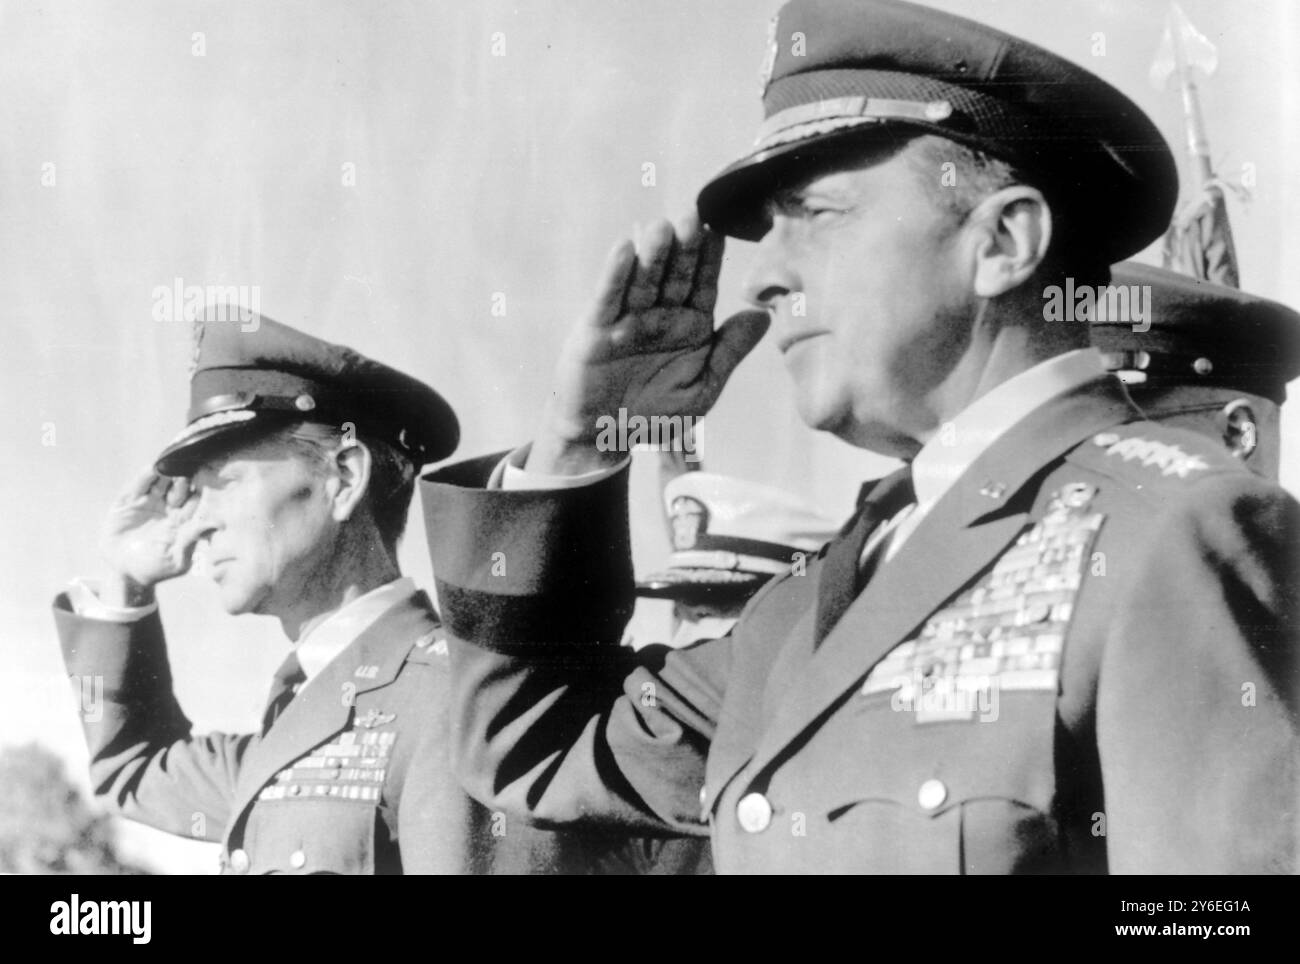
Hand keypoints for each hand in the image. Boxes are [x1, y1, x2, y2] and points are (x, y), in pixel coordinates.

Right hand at [97, 470, 203, 604]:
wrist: (125, 572)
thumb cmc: (156, 569)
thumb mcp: (176, 559)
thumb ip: (192, 539)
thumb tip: (217, 523)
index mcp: (185, 519)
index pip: (196, 499)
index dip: (201, 488)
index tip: (208, 477)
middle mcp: (169, 507)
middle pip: (179, 486)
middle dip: (183, 477)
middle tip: (187, 469)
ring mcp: (149, 502)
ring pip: (160, 482)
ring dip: (165, 471)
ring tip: (170, 461)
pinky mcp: (128, 502)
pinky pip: (138, 486)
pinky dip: (144, 476)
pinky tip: (151, 467)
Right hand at [529, 213, 768, 474]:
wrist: (605, 438)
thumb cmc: (657, 415)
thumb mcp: (701, 389)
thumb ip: (729, 353)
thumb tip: (762, 317)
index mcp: (691, 324)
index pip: (704, 284)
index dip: (710, 258)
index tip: (720, 229)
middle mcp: (661, 314)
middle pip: (674, 274)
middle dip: (683, 247)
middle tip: (693, 216)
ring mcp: (628, 318)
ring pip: (642, 279)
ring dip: (651, 254)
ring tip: (661, 227)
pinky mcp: (596, 327)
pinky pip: (607, 297)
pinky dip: (615, 273)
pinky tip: (624, 248)